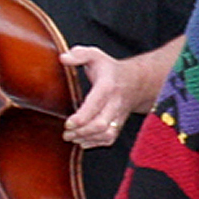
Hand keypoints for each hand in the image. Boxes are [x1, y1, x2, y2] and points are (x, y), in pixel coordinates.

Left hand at [61, 38, 182, 147]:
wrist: (135, 81)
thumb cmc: (110, 69)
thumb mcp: (95, 55)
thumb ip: (79, 54)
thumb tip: (63, 58)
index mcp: (107, 86)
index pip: (96, 105)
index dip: (81, 118)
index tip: (68, 123)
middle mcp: (115, 103)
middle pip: (101, 124)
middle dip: (82, 132)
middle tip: (67, 133)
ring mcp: (118, 115)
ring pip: (106, 134)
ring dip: (87, 139)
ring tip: (72, 138)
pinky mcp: (118, 124)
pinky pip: (110, 139)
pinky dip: (95, 143)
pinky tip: (82, 141)